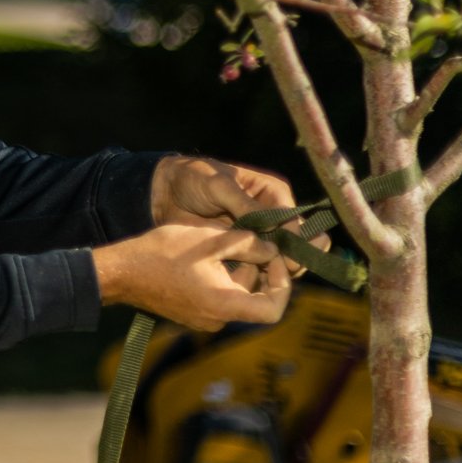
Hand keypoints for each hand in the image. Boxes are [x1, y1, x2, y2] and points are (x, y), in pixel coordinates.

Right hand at [93, 221, 290, 330]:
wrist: (121, 272)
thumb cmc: (163, 253)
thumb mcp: (210, 239)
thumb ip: (249, 244)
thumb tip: (272, 249)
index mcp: (225, 304)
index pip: (274, 309)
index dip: (282, 284)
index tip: (273, 258)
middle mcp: (218, 319)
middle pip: (255, 299)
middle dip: (257, 269)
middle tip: (250, 241)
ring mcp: (203, 319)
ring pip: (236, 295)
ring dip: (237, 270)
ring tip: (222, 243)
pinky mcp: (191, 313)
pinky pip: (219, 297)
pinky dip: (221, 278)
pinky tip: (206, 256)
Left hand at [150, 155, 325, 276]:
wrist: (164, 192)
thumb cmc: (192, 178)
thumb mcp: (217, 184)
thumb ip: (243, 203)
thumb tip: (273, 224)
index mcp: (273, 194)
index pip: (295, 220)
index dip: (294, 240)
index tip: (285, 257)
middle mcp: (272, 217)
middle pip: (297, 243)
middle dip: (292, 258)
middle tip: (278, 270)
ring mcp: (258, 236)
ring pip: (281, 260)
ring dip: (276, 271)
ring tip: (263, 279)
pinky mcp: (242, 252)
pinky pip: (257, 268)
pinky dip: (257, 276)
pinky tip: (248, 283)